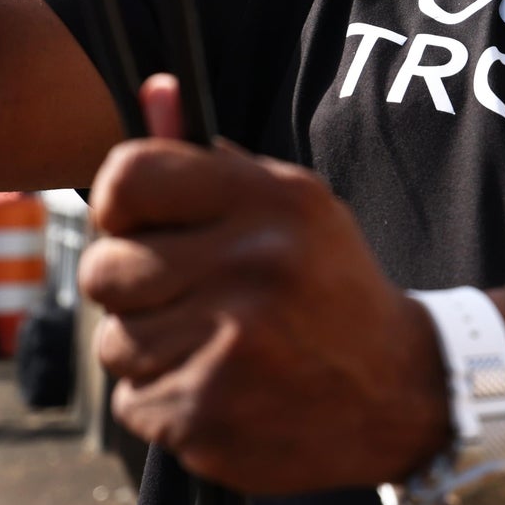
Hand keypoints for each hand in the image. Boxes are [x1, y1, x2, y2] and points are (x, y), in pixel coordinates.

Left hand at [79, 75, 449, 493]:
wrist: (402, 388)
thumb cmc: (329, 285)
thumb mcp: (293, 207)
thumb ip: (212, 160)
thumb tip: (151, 88)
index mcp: (271, 201)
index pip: (127, 178)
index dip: (118, 207)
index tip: (139, 227)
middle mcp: (250, 265)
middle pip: (102, 270)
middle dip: (131, 288)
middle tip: (187, 296)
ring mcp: (228, 345)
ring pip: (112, 342)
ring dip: (150, 350)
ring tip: (214, 346)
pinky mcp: (209, 415)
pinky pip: (131, 404)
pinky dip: (165, 403)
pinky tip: (222, 390)